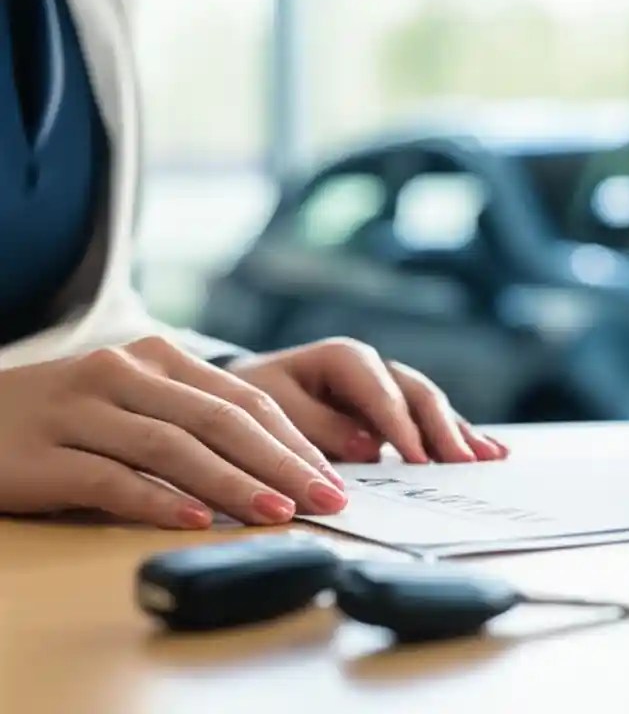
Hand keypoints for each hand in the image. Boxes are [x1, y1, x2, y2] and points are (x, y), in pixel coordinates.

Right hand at [0, 336, 347, 528]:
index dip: (295, 441)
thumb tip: (280, 469)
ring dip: (234, 485)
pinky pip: (111, 478)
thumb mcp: (134, 401)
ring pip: (174, 448)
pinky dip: (158, 501)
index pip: (244, 399)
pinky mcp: (42, 454)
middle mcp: (122, 374)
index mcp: (156, 357)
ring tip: (279, 514)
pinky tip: (195, 523)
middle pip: (220, 420)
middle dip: (282, 463)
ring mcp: (80, 410)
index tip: (336, 479)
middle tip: (328, 500)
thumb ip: (195, 420)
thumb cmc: (65, 418)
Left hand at [227, 338, 506, 464]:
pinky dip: (462, 437)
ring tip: (490, 459)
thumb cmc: (255, 398)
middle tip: (464, 463)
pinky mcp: (399, 412)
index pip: (381, 394)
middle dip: (443, 431)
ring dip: (461, 434)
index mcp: (345, 359)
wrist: (248, 395)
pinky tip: (493, 452)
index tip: (418, 460)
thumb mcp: (272, 406)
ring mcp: (392, 389)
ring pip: (434, 408)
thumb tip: (369, 446)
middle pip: (418, 396)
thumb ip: (317, 425)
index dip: (402, 427)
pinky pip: (434, 423)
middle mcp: (376, 368)